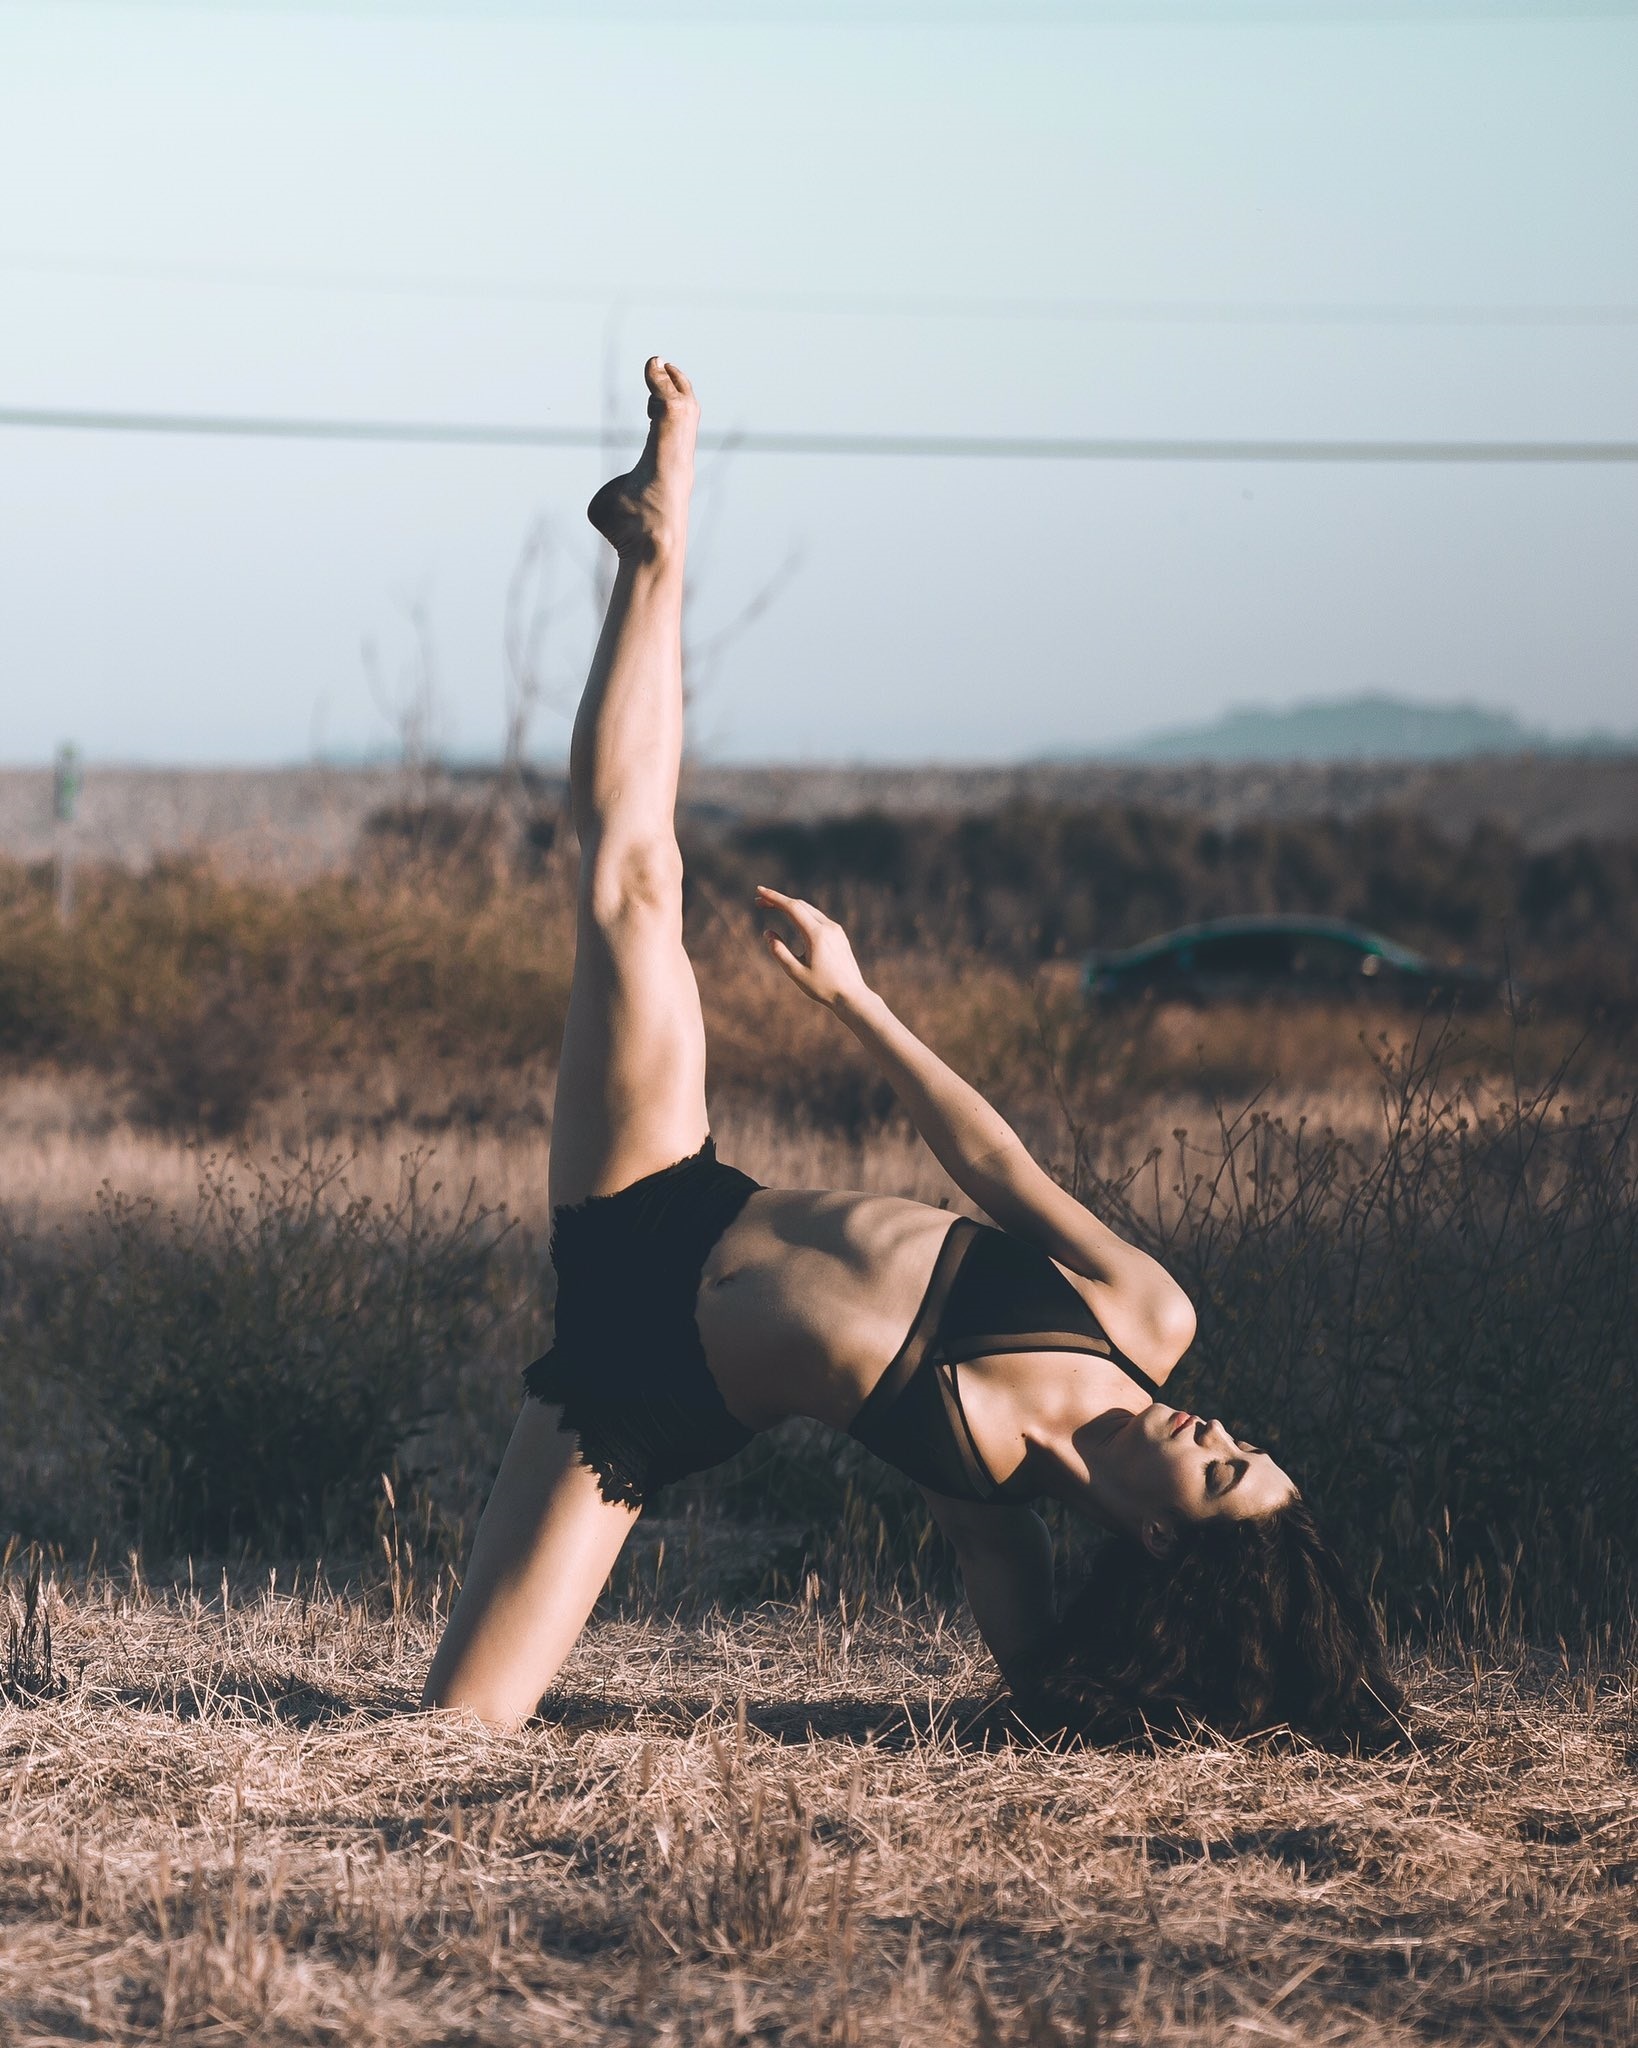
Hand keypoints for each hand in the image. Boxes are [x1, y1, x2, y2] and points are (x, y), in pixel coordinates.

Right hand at [754, 885, 869, 1009]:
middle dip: (778, 900)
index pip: (792, 907)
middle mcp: (828, 927)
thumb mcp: (795, 973)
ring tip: (771, 907)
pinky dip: (801, 913)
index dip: (774, 897)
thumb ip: (779, 952)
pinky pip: (817, 917)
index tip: (759, 891)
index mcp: (816, 935)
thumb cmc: (823, 988)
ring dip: (790, 906)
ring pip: (809, 909)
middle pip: (800, 905)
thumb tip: (768, 933)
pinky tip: (792, 918)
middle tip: (759, 902)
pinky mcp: (839, 934)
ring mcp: (835, 930)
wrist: (852, 995)